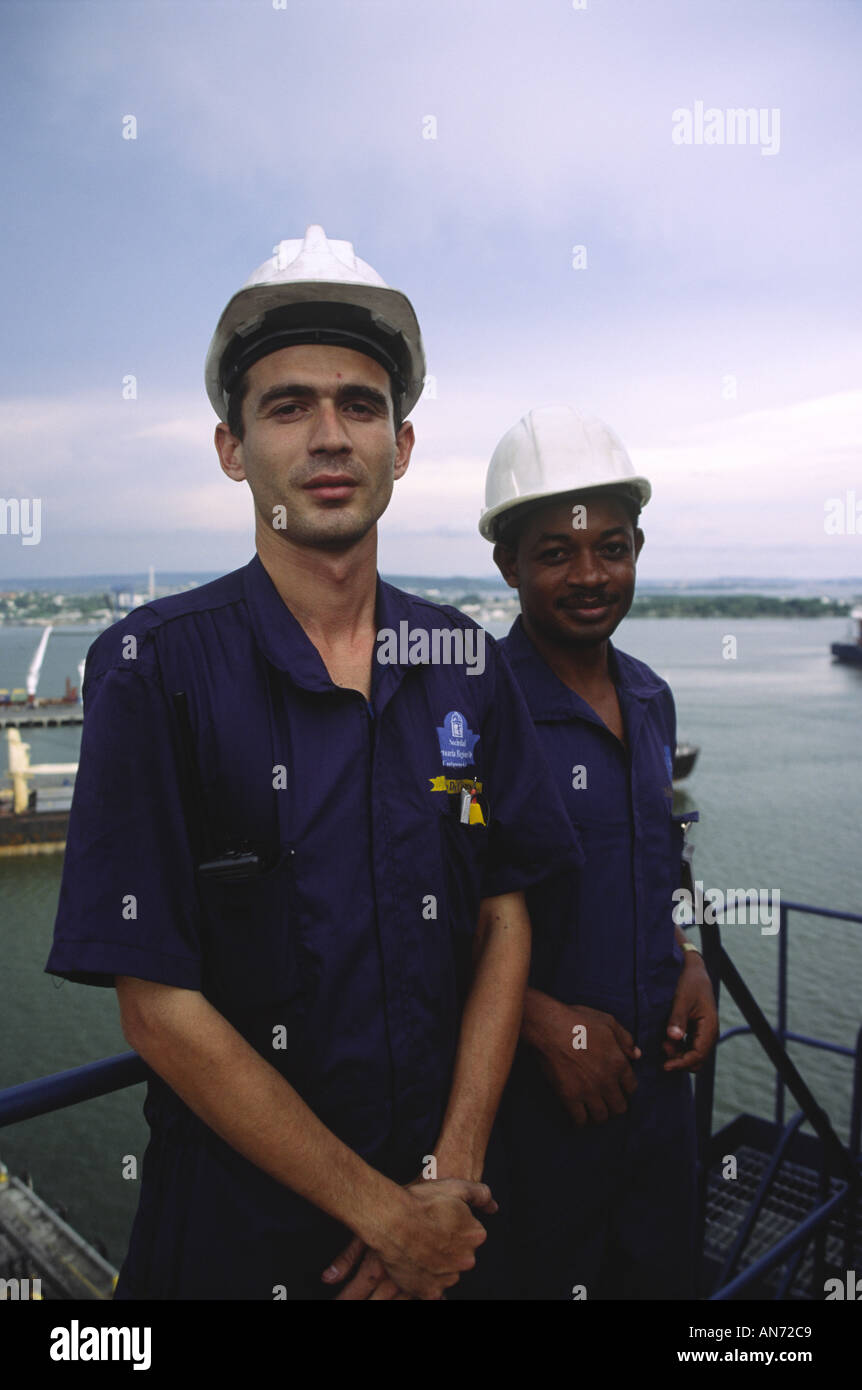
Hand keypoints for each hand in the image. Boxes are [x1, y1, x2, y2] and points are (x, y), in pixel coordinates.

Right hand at [323, 1177, 496, 1300]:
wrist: (392, 1220)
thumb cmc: (421, 1202)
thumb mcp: (456, 1187)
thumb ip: (480, 1195)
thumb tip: (493, 1206)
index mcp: (475, 1235)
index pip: (471, 1234)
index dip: (454, 1225)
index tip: (440, 1220)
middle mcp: (466, 1260)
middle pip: (460, 1255)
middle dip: (447, 1247)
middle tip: (428, 1234)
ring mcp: (448, 1278)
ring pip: (446, 1272)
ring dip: (437, 1264)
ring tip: (418, 1248)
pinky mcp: (430, 1292)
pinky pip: (433, 1292)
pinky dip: (427, 1284)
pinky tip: (418, 1270)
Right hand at [528, 995, 640, 1125]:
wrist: (549, 1026)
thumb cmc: (578, 1021)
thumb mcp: (608, 1022)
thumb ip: (625, 1039)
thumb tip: (637, 1054)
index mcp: (618, 1063)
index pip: (631, 1088)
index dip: (625, 1089)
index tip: (618, 1088)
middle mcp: (607, 1080)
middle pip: (619, 1108)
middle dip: (615, 1106)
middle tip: (607, 1102)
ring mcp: (588, 1090)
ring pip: (601, 1117)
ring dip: (599, 1115)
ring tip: (593, 1111)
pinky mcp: (569, 1096)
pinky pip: (580, 1119)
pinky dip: (580, 1121)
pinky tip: (578, 1116)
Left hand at [663, 952, 718, 1071]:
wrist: (693, 970)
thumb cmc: (689, 982)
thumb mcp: (681, 999)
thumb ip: (677, 1018)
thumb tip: (673, 1038)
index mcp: (709, 1027)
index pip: (699, 1055)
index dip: (682, 1063)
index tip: (666, 1065)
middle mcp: (709, 1033)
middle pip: (697, 1060)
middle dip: (680, 1060)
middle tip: (663, 1048)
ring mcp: (703, 1032)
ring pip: (693, 1055)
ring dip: (678, 1055)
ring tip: (663, 1043)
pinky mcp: (696, 1030)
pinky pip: (689, 1047)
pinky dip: (678, 1048)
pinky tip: (667, 1040)